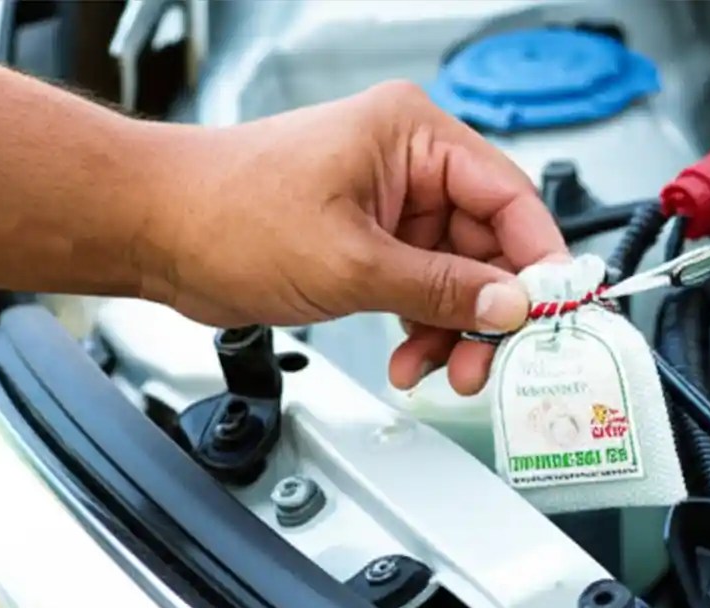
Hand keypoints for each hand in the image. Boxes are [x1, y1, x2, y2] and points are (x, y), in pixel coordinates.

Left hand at [142, 81, 566, 394]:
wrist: (153, 231)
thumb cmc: (226, 211)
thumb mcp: (352, 261)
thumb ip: (442, 288)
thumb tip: (509, 305)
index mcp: (414, 136)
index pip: (509, 196)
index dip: (539, 259)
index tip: (555, 310)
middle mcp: (409, 165)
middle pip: (488, 243)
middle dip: (488, 309)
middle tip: (490, 359)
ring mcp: (389, 206)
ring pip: (456, 274)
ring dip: (453, 328)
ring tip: (441, 369)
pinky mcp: (369, 242)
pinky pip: (421, 288)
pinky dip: (422, 326)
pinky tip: (410, 358)